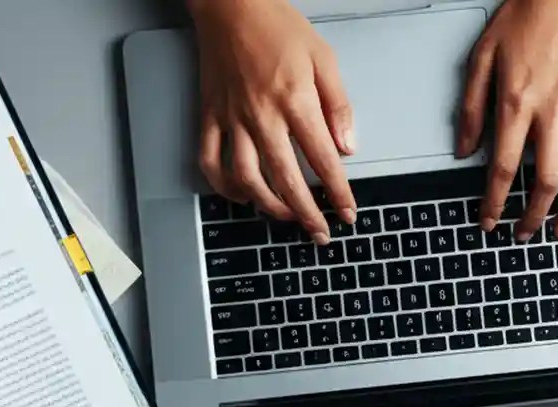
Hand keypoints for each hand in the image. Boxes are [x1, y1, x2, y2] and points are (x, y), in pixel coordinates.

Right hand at [190, 0, 355, 243]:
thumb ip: (338, 106)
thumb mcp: (324, 59)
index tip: (347, 212)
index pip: (323, 160)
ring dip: (269, 206)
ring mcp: (232, 119)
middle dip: (307, 214)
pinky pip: (210, 161)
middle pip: (287, 180)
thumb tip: (347, 146)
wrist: (232, 5)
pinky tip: (241, 196)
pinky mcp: (209, 116)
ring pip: (247, 178)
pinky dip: (223, 186)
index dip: (338, 193)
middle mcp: (262, 116)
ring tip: (287, 217)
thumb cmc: (278, 27)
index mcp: (295, 101)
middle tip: (320, 232)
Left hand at [457, 0, 557, 241]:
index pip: (503, 169)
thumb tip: (464, 149)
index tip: (489, 222)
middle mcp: (551, 113)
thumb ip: (471, 107)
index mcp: (517, 104)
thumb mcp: (481, 58)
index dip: (495, 203)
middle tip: (524, 233)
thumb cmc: (525, 17)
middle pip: (545, 181)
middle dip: (533, 216)